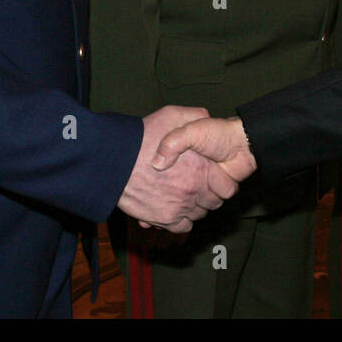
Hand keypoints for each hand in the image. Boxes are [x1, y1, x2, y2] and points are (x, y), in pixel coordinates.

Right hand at [117, 105, 238, 232]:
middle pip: (213, 203)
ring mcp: (179, 207)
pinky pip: (182, 227)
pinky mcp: (163, 219)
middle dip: (208, 195)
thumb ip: (195, 116)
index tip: (214, 178)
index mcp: (201, 169)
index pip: (228, 189)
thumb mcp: (172, 115)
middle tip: (197, 185)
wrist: (114, 159)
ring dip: (194, 207)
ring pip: (198, 215)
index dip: (222, 183)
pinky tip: (175, 208)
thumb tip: (206, 118)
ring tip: (184, 195)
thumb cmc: (142, 137)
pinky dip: (181, 220)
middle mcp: (193, 191)